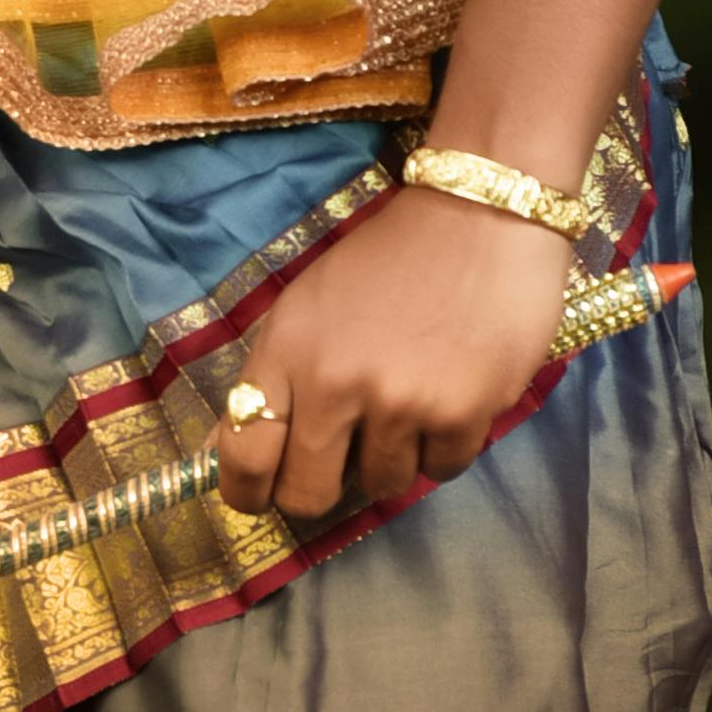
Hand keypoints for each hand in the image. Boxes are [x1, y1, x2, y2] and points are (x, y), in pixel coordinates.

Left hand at [213, 186, 579, 520]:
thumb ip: (274, 377)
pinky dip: (444, 447)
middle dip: (320, 490)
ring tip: (409, 403)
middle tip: (339, 464)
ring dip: (392, 458)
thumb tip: (229, 454)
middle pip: (308, 494)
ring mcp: (401, 402)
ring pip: (382, 485)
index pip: (244, 454)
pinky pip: (442, 470)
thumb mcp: (309, 304)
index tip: (258, 498)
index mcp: (287, 349)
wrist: (482, 213)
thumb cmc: (390, 258)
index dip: (245, 491)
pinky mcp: (463, 413)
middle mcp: (335, 382)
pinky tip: (451, 397)